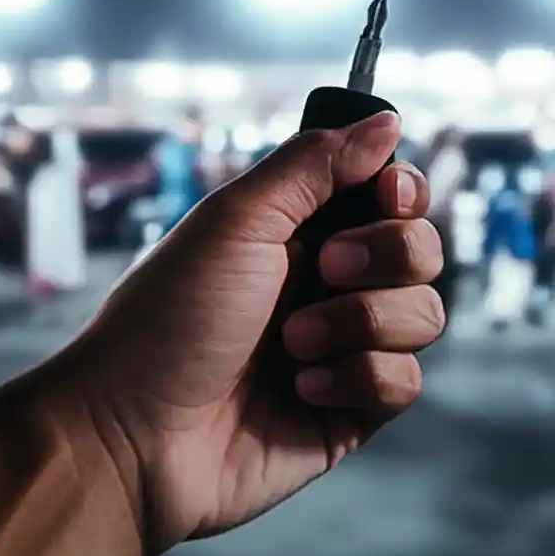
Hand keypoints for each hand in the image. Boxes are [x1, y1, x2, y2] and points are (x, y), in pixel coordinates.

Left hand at [56, 112, 443, 555]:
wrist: (130, 435)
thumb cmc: (164, 321)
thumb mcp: (235, 221)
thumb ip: (314, 165)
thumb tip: (385, 120)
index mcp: (301, 233)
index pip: (392, 196)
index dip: (403, 191)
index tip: (386, 194)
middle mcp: (329, 287)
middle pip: (421, 250)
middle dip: (385, 256)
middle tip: (324, 268)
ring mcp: (344, 350)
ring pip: (424, 316)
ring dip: (361, 323)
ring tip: (292, 343)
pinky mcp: (351, 412)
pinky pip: (404, 383)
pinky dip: (357, 380)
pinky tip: (301, 389)